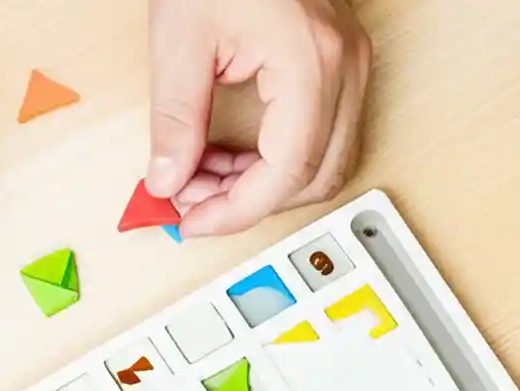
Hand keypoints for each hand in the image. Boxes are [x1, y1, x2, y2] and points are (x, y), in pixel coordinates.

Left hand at [146, 0, 372, 237]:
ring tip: (205, 176)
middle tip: (192, 200)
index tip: (194, 222)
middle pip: (316, 177)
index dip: (239, 211)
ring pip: (326, 164)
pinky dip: (279, 161)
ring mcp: (351, 65)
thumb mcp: (180, 39)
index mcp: (310, 61)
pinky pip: (324, 138)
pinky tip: (232, 158)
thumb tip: (169, 182)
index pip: (287, 170)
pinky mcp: (342, 65)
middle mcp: (344, 67)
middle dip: (251, 202)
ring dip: (265, 187)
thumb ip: (175, 121)